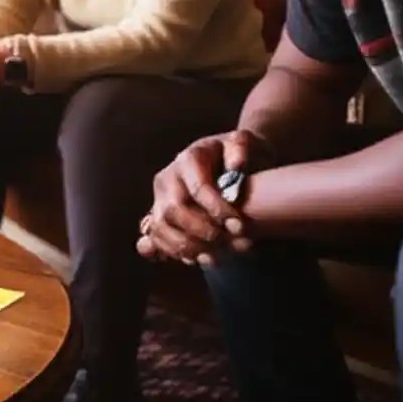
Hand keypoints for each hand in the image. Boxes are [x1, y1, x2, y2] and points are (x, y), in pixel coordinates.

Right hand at [136, 130, 274, 265]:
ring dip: (186, 247)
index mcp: (188, 159)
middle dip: (201, 231)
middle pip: (173, 211)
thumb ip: (242, 147)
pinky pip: (157, 237)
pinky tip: (198, 259)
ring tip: (215, 258)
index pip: (197, 188)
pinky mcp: (159, 215)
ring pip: (161, 227)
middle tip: (228, 243)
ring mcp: (159, 198)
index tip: (240, 226)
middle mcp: (168, 178)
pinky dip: (173, 252)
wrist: (229, 161)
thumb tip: (237, 165)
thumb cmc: (239, 154)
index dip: (217, 210)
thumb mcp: (245, 142)